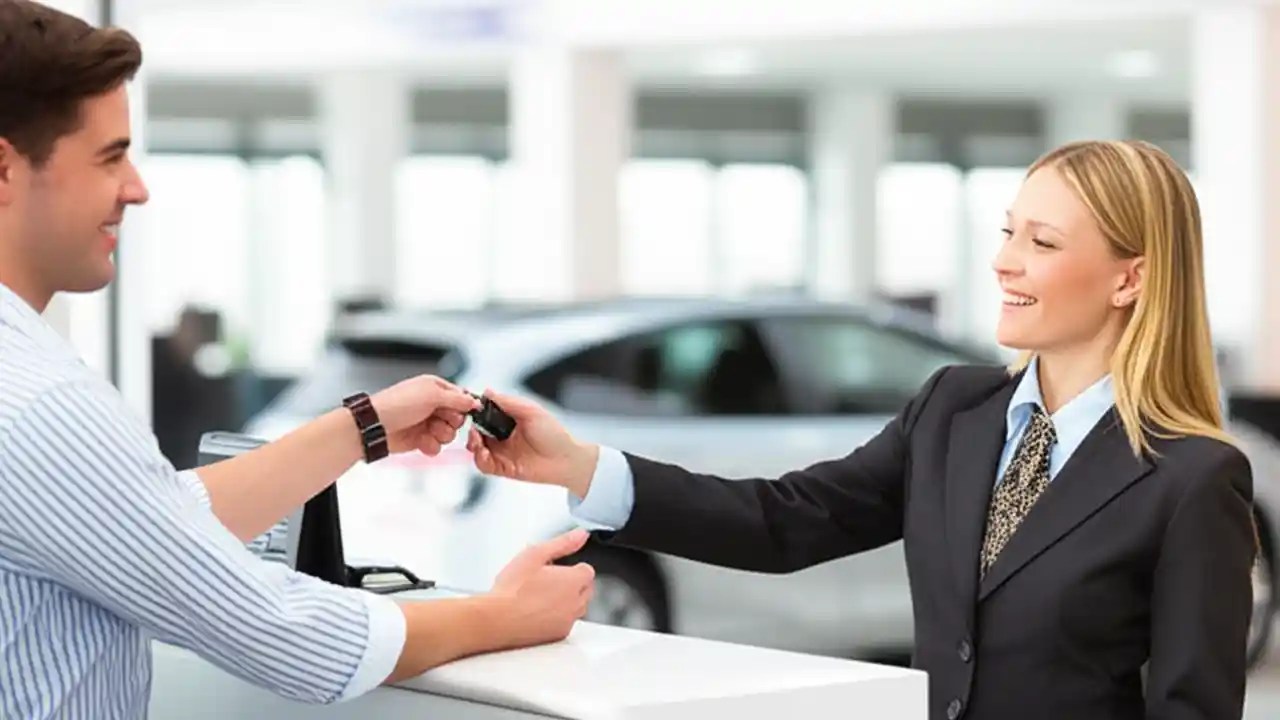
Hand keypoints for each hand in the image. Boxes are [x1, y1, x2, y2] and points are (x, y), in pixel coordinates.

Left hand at [371, 376, 480, 455]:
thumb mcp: (431, 395)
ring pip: (449, 434)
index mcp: (435, 389)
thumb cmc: (396, 404)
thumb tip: (475, 401)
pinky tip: (421, 441)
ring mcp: (427, 423)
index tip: (459, 411)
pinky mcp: (421, 439)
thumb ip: (457, 399)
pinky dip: (430, 445)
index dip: (463, 407)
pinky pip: (437, 446)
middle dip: (450, 422)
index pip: (460, 398)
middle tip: (439, 420)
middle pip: (458, 418)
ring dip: (440, 435)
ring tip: (427, 431)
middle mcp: (432, 405)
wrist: (375, 426)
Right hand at [466, 389, 598, 498]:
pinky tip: (483, 453)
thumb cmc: (554, 435)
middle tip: (473, 428)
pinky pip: (484, 465)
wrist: (566, 460)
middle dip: (471, 429)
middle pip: (477, 432)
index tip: (470, 410)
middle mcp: (504, 436)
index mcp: (509, 420)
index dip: (476, 413)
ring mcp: (502, 452)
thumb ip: (508, 402)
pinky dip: (479, 459)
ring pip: (476, 449)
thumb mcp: (530, 411)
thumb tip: (488, 392)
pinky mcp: (503, 468)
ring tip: (477, 440)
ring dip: (472, 444)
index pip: (485, 415)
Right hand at [487, 529, 594, 649]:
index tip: (556, 569)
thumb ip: (562, 543)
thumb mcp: (535, 554)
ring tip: (541, 596)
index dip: (571, 568)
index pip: (587, 571)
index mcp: (573, 581)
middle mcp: (576, 602)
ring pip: (577, 607)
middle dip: (572, 584)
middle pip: (585, 589)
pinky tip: (538, 611)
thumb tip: (580, 535)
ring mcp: (568, 620)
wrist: (497, 619)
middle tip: (548, 581)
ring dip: (567, 600)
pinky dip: (558, 617)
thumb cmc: (512, 589)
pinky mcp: (559, 635)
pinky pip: (566, 622)